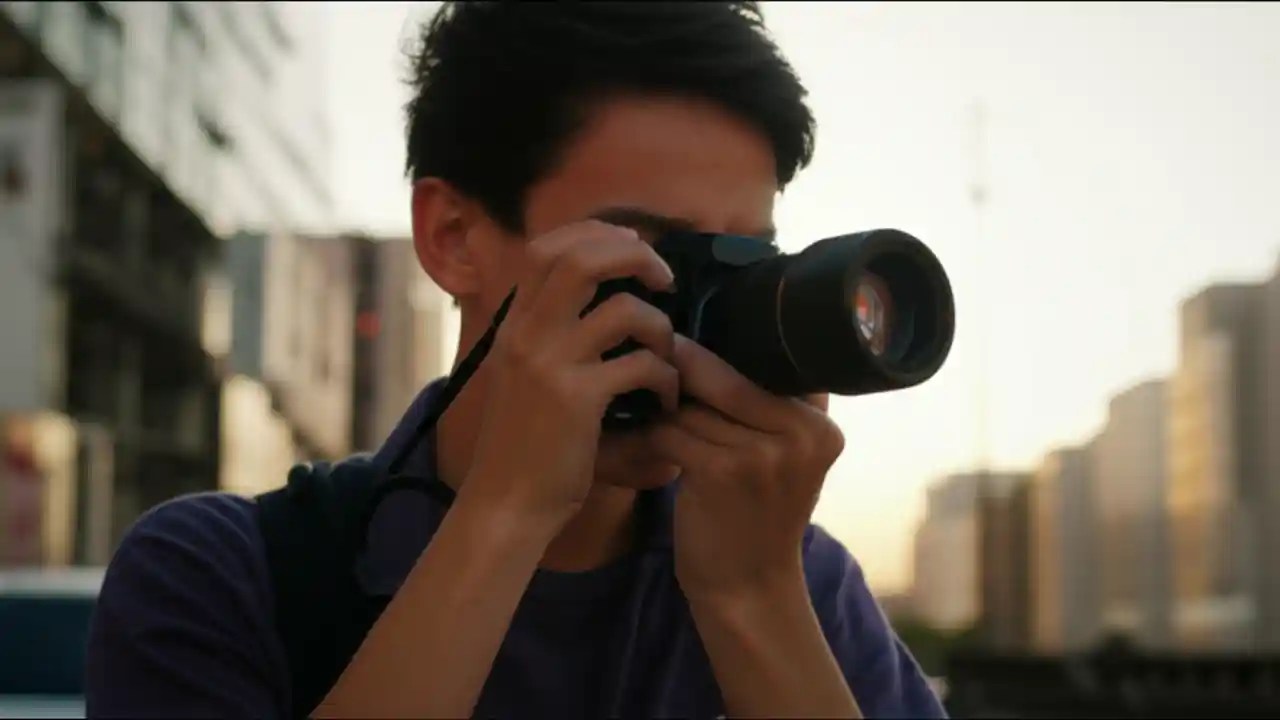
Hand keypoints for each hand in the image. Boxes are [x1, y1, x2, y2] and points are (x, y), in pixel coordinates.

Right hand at [462, 221, 678, 529]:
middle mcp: (527, 334)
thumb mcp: (524, 376)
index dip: (596, 235)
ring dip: (661, 329)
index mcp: (515, 324)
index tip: (632, 248)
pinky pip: (641, 365)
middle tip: (664, 279)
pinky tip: (664, 401)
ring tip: (667, 359)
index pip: (548, 247)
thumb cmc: (525, 445)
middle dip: (635, 255)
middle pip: (583, 257)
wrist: (506, 503)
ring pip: (625, 309)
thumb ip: (551, 336)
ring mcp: (550, 363)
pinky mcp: (578, 399)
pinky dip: (665, 379)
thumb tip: (601, 301)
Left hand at [648, 335, 844, 602]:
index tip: (689, 342)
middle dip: (683, 368)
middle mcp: (802, 436)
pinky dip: (648, 432)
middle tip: (650, 356)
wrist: (747, 589)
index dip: (725, 348)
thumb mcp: (786, 458)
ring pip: (693, 403)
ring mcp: (763, 456)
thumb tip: (726, 332)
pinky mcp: (721, 474)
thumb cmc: (755, 516)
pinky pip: (673, 431)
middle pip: (725, 375)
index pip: (767, 362)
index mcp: (821, 426)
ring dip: (661, 403)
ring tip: (636, 395)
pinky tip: (634, 434)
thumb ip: (772, 405)